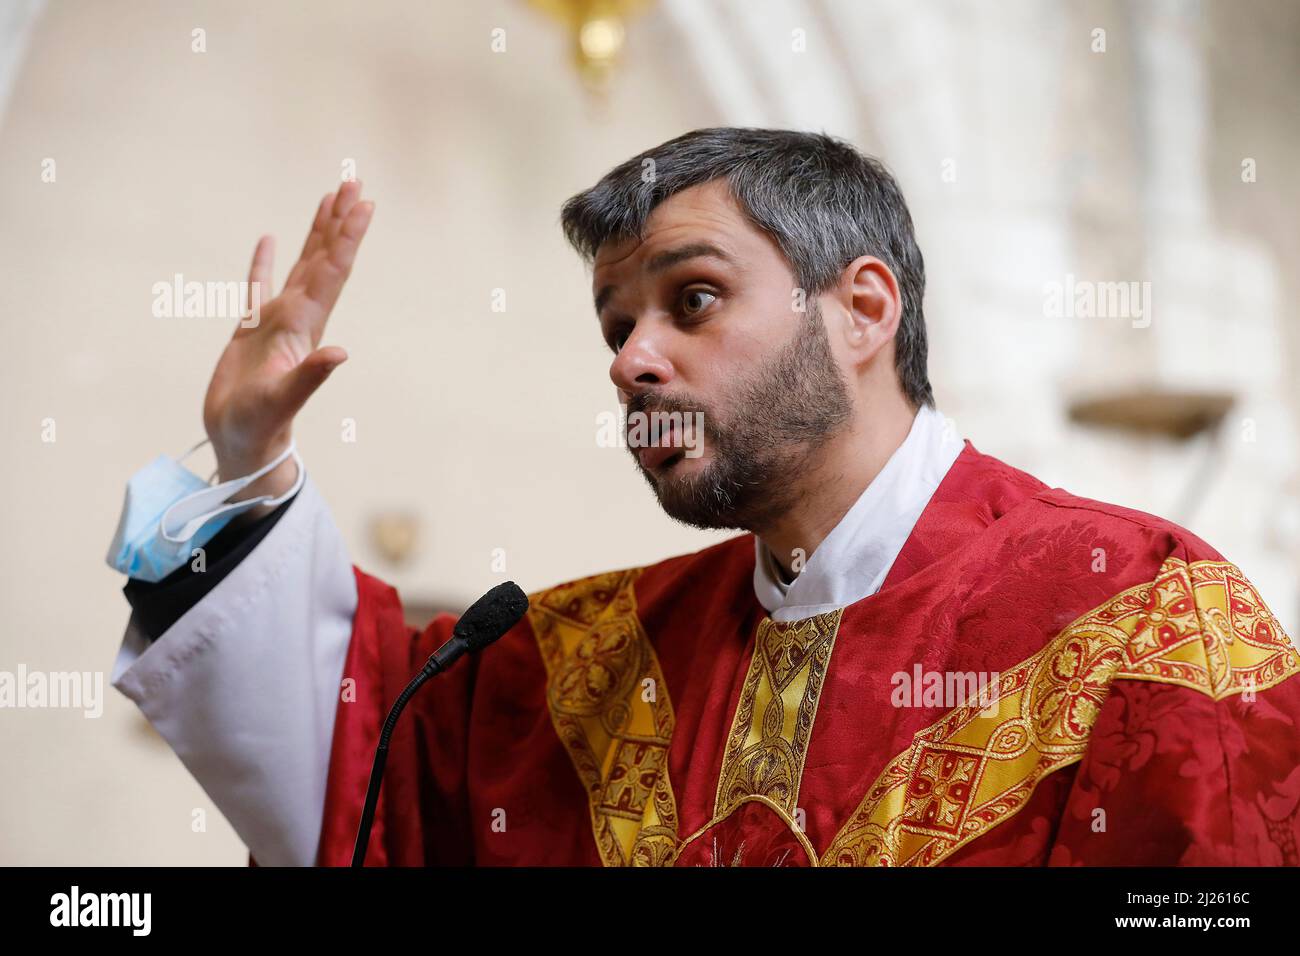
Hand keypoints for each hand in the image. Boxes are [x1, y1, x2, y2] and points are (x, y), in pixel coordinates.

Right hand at [203, 181, 373, 506]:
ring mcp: (275, 324)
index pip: (332, 273)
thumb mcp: (283, 401)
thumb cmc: (261, 428)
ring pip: (298, 266)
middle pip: (322, 260)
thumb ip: (311, 377)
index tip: (363, 204)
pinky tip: (269, 239)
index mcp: (305, 328)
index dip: (347, 238)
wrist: (244, 447)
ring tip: (329, 198)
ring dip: (315, 234)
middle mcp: (297, 319)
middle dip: (339, 223)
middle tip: (354, 184)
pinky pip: (257, 286)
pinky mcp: (250, 332)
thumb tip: (341, 354)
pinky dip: (264, 261)